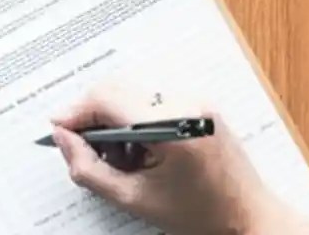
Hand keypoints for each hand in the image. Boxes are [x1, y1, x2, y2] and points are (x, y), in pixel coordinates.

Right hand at [51, 89, 308, 234]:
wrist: (250, 219)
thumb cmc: (201, 216)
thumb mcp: (134, 199)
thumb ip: (89, 170)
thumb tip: (63, 139)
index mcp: (171, 126)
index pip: (106, 98)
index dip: (75, 112)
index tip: (58, 131)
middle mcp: (185, 104)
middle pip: (117, 91)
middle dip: (94, 119)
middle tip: (88, 152)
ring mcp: (196, 102)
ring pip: (132, 96)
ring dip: (115, 121)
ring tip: (123, 160)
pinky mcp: (200, 107)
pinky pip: (153, 102)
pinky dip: (136, 122)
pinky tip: (143, 154)